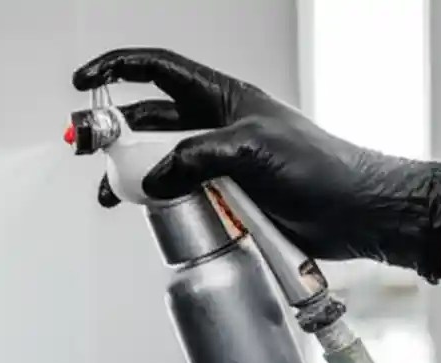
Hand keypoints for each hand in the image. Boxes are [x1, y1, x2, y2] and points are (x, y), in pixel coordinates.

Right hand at [72, 48, 440, 281]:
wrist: (355, 213)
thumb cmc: (321, 167)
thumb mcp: (252, 150)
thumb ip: (195, 159)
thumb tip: (151, 181)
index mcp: (222, 99)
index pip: (159, 71)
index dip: (118, 70)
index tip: (85, 83)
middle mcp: (215, 129)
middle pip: (150, 122)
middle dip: (114, 133)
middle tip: (88, 149)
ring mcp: (218, 166)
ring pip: (160, 167)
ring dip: (132, 178)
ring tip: (112, 195)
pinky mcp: (224, 201)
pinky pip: (180, 200)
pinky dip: (159, 207)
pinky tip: (150, 215)